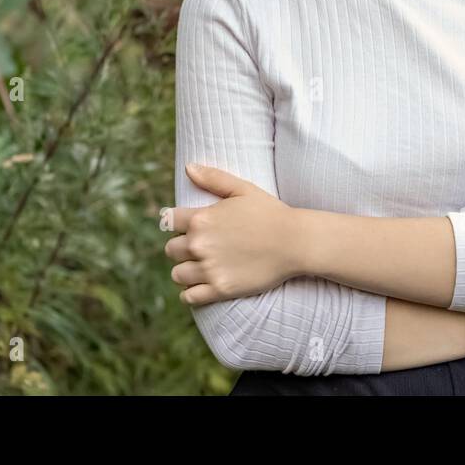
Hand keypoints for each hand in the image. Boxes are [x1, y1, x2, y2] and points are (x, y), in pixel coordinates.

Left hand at [164, 163, 302, 305]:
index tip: (188, 227)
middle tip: (200, 248)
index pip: (169, 222)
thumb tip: (188, 167)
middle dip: (182, 248)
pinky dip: (191, 294)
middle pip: (171, 250)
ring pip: (177, 274)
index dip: (178, 224)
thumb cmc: (271, 212)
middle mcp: (199, 244)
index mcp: (201, 218)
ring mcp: (209, 268)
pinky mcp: (220, 289)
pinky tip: (201, 287)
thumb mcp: (243, 189)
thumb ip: (213, 178)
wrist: (295, 242)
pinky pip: (189, 297)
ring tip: (199, 268)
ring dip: (186, 271)